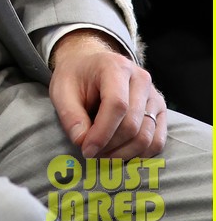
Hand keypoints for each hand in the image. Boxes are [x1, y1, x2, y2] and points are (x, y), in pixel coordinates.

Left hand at [48, 29, 166, 159]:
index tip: (86, 150)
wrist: (92, 66)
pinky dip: (139, 154)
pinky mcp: (159, 110)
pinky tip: (120, 153)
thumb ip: (70, 115)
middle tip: (91, 153)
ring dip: (123, 153)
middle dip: (110, 146)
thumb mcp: (62, 90)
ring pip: (146, 137)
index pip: (117, 105)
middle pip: (132, 124)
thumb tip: (82, 143)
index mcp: (115, 66)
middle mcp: (140, 78)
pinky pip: (157, 141)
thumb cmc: (76, 78)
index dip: (102, 133)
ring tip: (103, 154)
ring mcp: (153, 94)